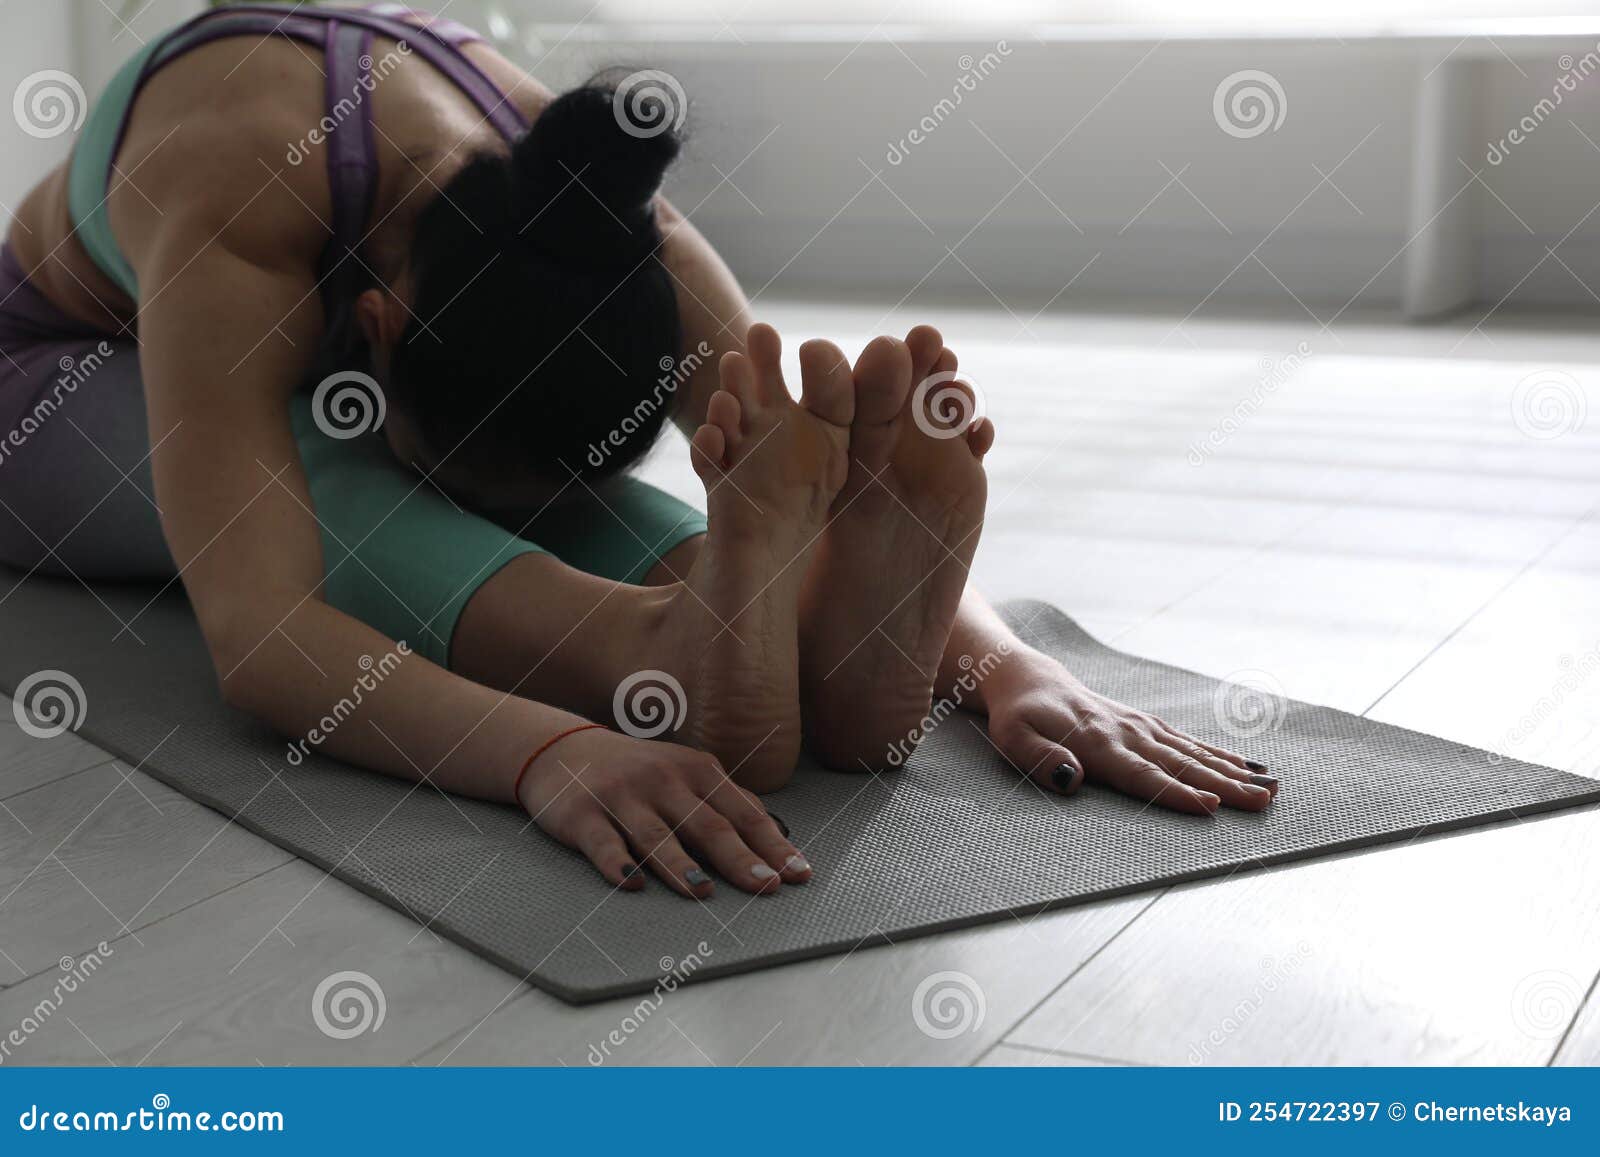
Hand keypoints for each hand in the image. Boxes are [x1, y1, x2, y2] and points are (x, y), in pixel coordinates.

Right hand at [516, 725, 811, 896]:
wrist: (563, 751)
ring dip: (682, 866)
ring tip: (704, 893)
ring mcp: (623, 797)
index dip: (772, 845)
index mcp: (697, 771)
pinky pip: (603, 843)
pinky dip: (616, 863)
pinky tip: (632, 883)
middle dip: (740, 858)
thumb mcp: (685, 774)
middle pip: (708, 826)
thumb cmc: (637, 772)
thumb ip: (726, 801)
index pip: (743, 814)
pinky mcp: (583, 815)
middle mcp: (663, 781)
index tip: (799, 874)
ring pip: (657, 837)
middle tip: (768, 887)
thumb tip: (777, 833)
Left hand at [982, 649, 1278, 814]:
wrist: (1029, 680)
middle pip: (1181, 765)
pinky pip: (1188, 741)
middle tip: (1264, 802)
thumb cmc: (1019, 716)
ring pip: (1193, 752)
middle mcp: (1127, 733)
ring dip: (1233, 772)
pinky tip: (1248, 767)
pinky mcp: (1147, 725)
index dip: (1176, 792)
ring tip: (1271, 788)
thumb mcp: (1013, 739)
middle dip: (1225, 785)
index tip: (1211, 806)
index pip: (1142, 774)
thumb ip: (1040, 760)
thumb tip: (1072, 780)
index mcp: (1097, 743)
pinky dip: (1220, 755)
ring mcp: (1141, 727)